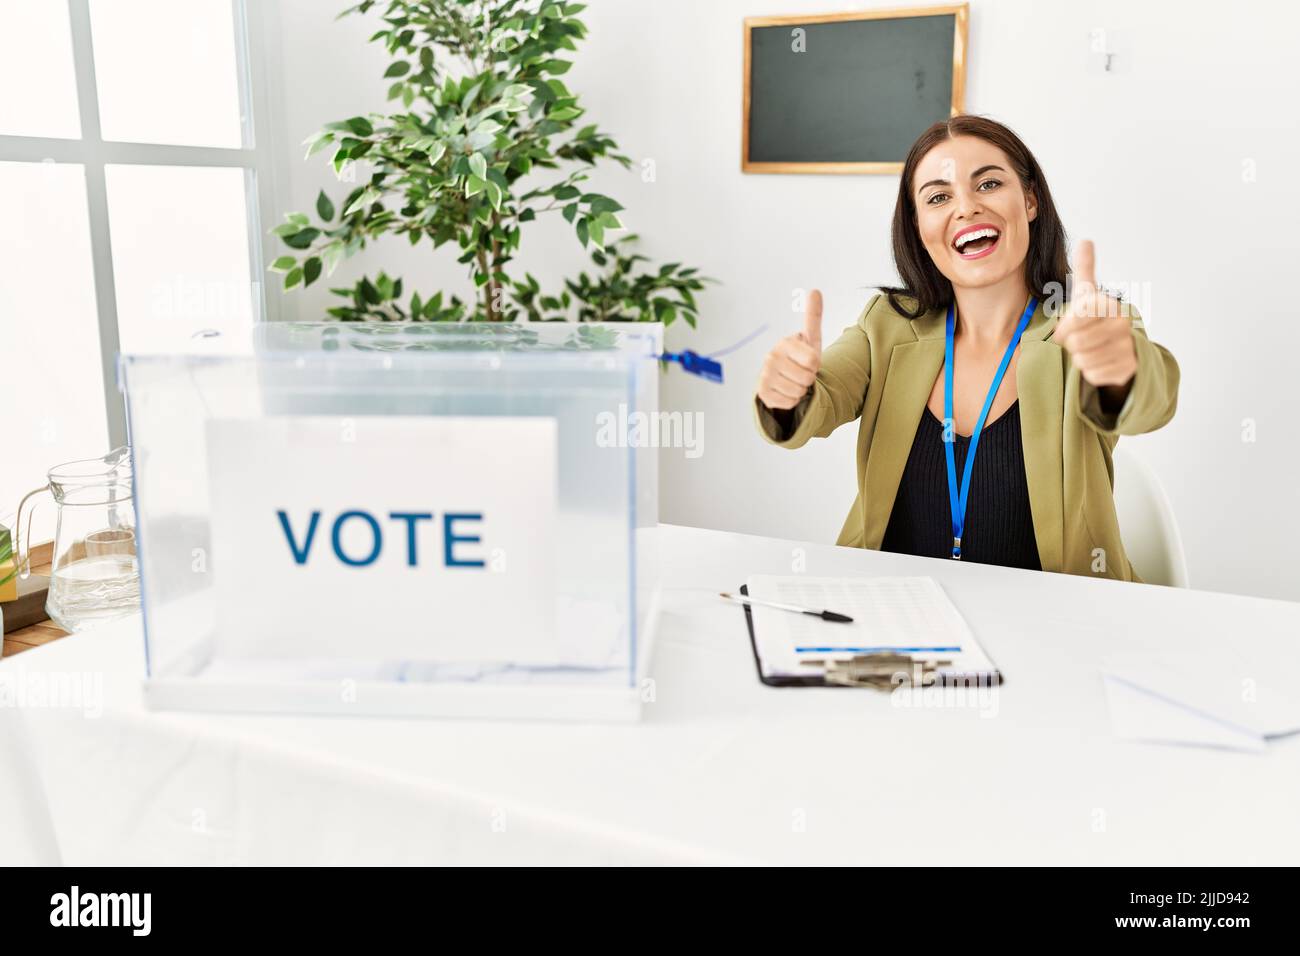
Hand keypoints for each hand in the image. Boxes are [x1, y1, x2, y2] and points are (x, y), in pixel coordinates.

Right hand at [757, 289, 822, 409]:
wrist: (781, 377)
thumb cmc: (799, 357)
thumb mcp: (810, 338)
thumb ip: (813, 316)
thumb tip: (815, 290)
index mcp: (784, 343)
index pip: (814, 361)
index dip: (816, 365)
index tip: (808, 361)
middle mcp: (771, 358)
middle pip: (807, 378)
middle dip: (808, 379)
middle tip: (800, 373)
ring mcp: (764, 376)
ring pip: (798, 392)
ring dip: (800, 390)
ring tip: (793, 381)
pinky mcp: (762, 393)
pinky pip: (789, 402)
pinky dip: (791, 400)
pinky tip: (785, 391)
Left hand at [1050, 240, 1136, 388]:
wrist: (1122, 347)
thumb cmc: (1096, 319)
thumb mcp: (1088, 295)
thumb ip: (1085, 270)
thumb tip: (1086, 240)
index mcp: (1110, 305)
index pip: (1077, 316)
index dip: (1064, 327)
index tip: (1064, 329)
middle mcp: (1123, 324)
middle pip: (1075, 341)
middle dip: (1071, 344)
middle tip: (1080, 340)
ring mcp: (1128, 347)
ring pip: (1083, 360)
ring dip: (1079, 358)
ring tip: (1090, 350)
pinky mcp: (1128, 369)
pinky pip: (1093, 375)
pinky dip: (1090, 372)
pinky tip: (1100, 362)